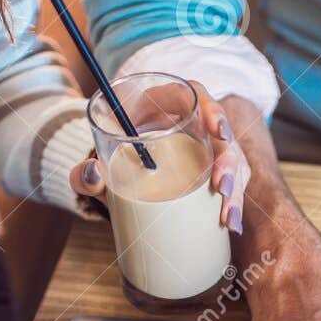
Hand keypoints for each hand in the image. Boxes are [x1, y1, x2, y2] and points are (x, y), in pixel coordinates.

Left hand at [68, 81, 250, 231]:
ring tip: (227, 217)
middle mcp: (193, 122)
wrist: (118, 159)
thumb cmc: (111, 146)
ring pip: (233, 162)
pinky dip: (232, 202)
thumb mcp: (96, 155)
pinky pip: (231, 182)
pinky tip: (231, 224)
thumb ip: (86, 168)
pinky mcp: (212, 169)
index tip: (218, 132)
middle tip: (219, 186)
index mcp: (167, 102)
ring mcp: (207, 147)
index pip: (197, 96)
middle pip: (223, 134)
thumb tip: (94, 175)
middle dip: (229, 162)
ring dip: (234, 189)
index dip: (213, 111)